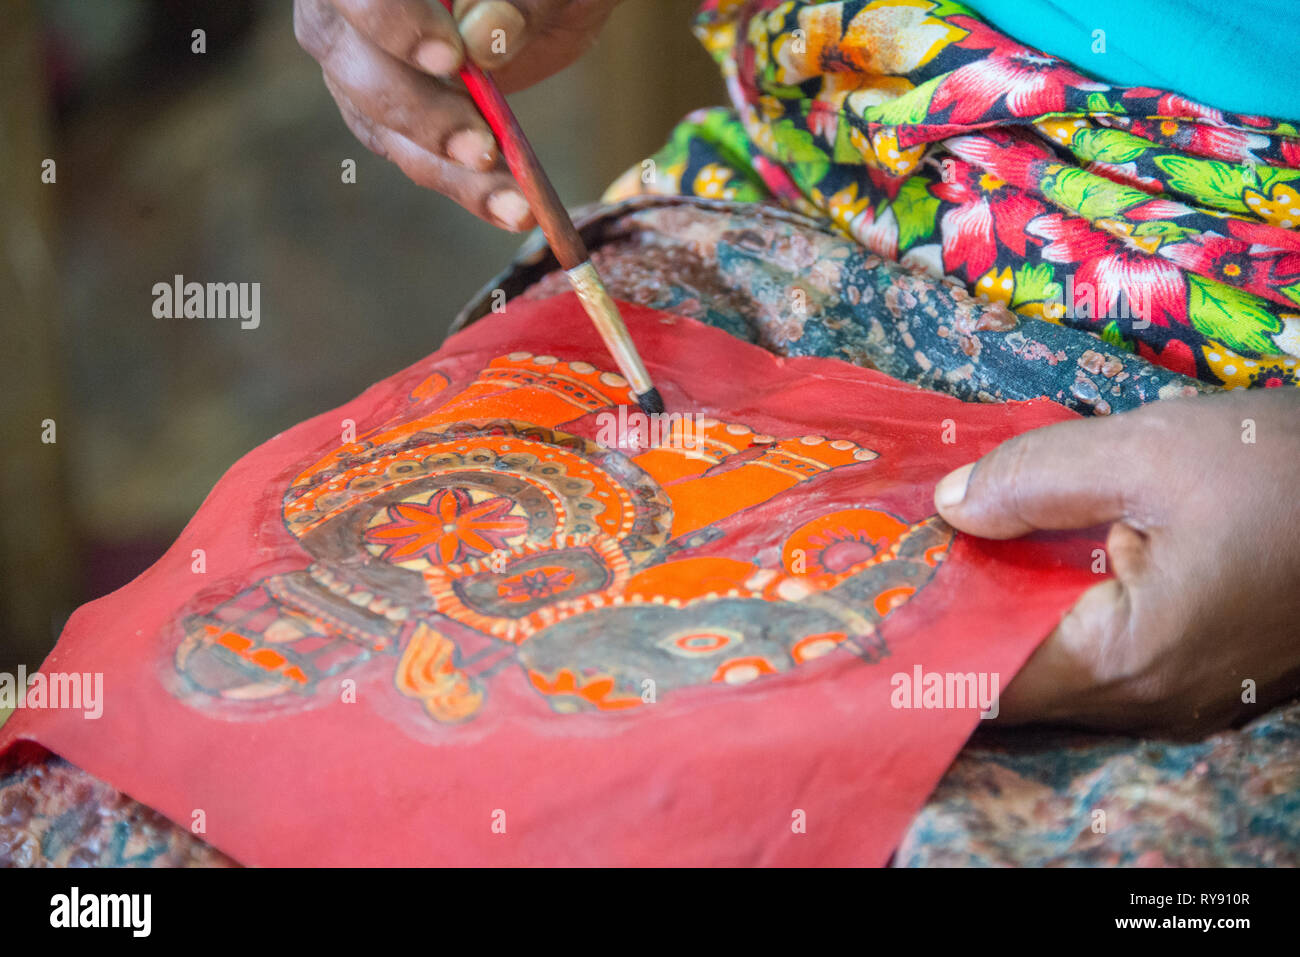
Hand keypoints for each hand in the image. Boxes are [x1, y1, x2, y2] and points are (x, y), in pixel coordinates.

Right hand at [294, 0, 621, 228]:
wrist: (546, 2)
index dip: (394, 24)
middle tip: (482, 146)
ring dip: (448, 170)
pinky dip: (465, 187)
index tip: (451, 58)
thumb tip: (483, 36)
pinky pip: (416, 159)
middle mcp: (346, 10)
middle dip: (420, 113)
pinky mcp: (389, 119)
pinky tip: (511, 208)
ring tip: (514, 201)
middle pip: (353, 65)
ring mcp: (360, 67)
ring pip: (382, 126)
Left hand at [934, 389, 1299, 734]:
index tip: (878, 589)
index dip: (922, 637)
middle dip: (956, 619)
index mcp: (1123, 660)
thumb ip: (1033, 478)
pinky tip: (1035, 558)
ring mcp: (1182, 694)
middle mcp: (1148, 701)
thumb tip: (949, 505)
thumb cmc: (1291, 472)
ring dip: (1008, 613)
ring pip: (1059, 666)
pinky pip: (1106, 655)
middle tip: (899, 561)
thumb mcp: (1150, 452)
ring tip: (953, 551)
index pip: (982, 681)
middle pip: (1015, 677)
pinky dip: (1061, 613)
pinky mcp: (1204, 672)